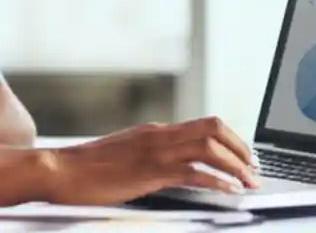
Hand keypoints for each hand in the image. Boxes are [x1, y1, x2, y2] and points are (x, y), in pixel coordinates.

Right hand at [42, 117, 260, 205]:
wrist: (60, 171)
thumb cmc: (87, 169)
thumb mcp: (125, 156)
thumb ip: (149, 156)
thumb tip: (172, 168)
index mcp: (155, 131)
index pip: (204, 125)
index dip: (231, 139)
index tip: (244, 157)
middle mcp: (159, 135)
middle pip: (214, 128)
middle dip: (241, 147)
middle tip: (254, 168)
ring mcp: (155, 152)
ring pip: (210, 148)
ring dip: (236, 165)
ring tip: (249, 182)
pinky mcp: (150, 172)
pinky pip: (193, 173)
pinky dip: (218, 181)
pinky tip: (229, 191)